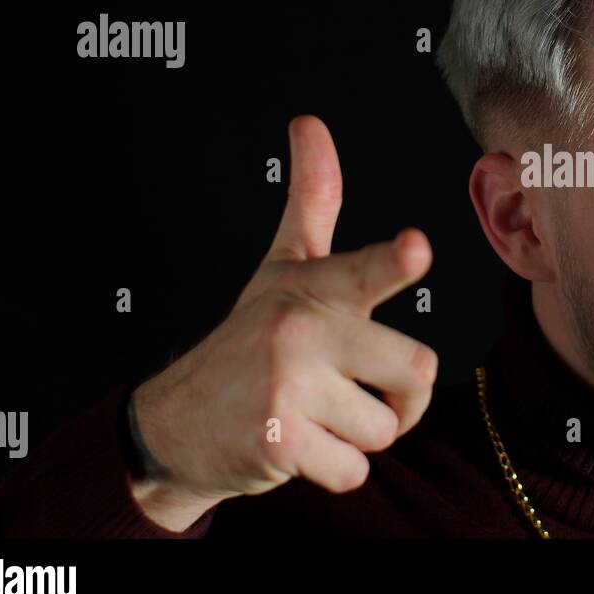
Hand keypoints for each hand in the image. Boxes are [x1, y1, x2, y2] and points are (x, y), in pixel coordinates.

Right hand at [129, 115, 436, 530]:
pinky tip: (299, 447)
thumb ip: (313, 200)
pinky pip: (354, 471)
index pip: (360, 269)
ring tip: (319, 416)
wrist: (178, 419)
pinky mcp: (276, 443)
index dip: (393, 260)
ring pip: (387, 428)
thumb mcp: (281, 268)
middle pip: (416, 370)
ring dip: (363, 435)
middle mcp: (297, 332)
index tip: (415, 246)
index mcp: (311, 289)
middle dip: (402, 396)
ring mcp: (284, 388)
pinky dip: (337, 470)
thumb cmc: (251, 338)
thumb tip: (310, 123)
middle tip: (359, 389)